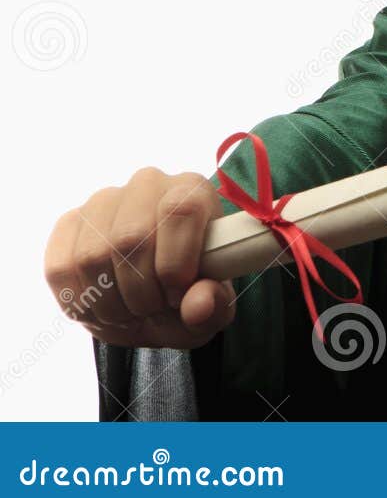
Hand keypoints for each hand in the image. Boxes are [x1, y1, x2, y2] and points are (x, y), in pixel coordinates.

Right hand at [44, 168, 236, 349]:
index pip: (181, 211)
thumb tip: (199, 306)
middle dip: (140, 292)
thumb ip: (214, 305)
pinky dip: (81, 302)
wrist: (151, 296)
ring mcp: (103, 201)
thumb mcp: (213, 306)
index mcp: (193, 191)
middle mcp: (147, 184)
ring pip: (93, 256)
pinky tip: (102, 308)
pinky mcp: (69, 224)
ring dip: (110, 302)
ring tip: (130, 312)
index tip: (177, 297)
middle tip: (152, 311)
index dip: (175, 264)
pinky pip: (61, 268)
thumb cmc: (189, 293)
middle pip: (131, 238)